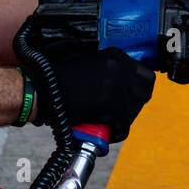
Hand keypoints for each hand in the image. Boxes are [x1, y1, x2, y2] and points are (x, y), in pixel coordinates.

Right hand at [34, 47, 154, 142]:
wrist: (41, 91)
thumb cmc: (59, 78)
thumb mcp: (90, 62)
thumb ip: (110, 68)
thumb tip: (127, 82)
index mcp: (116, 56)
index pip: (147, 75)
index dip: (140, 88)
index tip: (132, 96)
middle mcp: (121, 69)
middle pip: (144, 93)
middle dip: (135, 104)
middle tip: (121, 111)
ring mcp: (116, 88)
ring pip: (134, 110)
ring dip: (125, 118)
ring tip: (111, 122)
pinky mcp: (108, 107)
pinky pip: (123, 125)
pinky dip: (117, 132)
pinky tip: (108, 132)